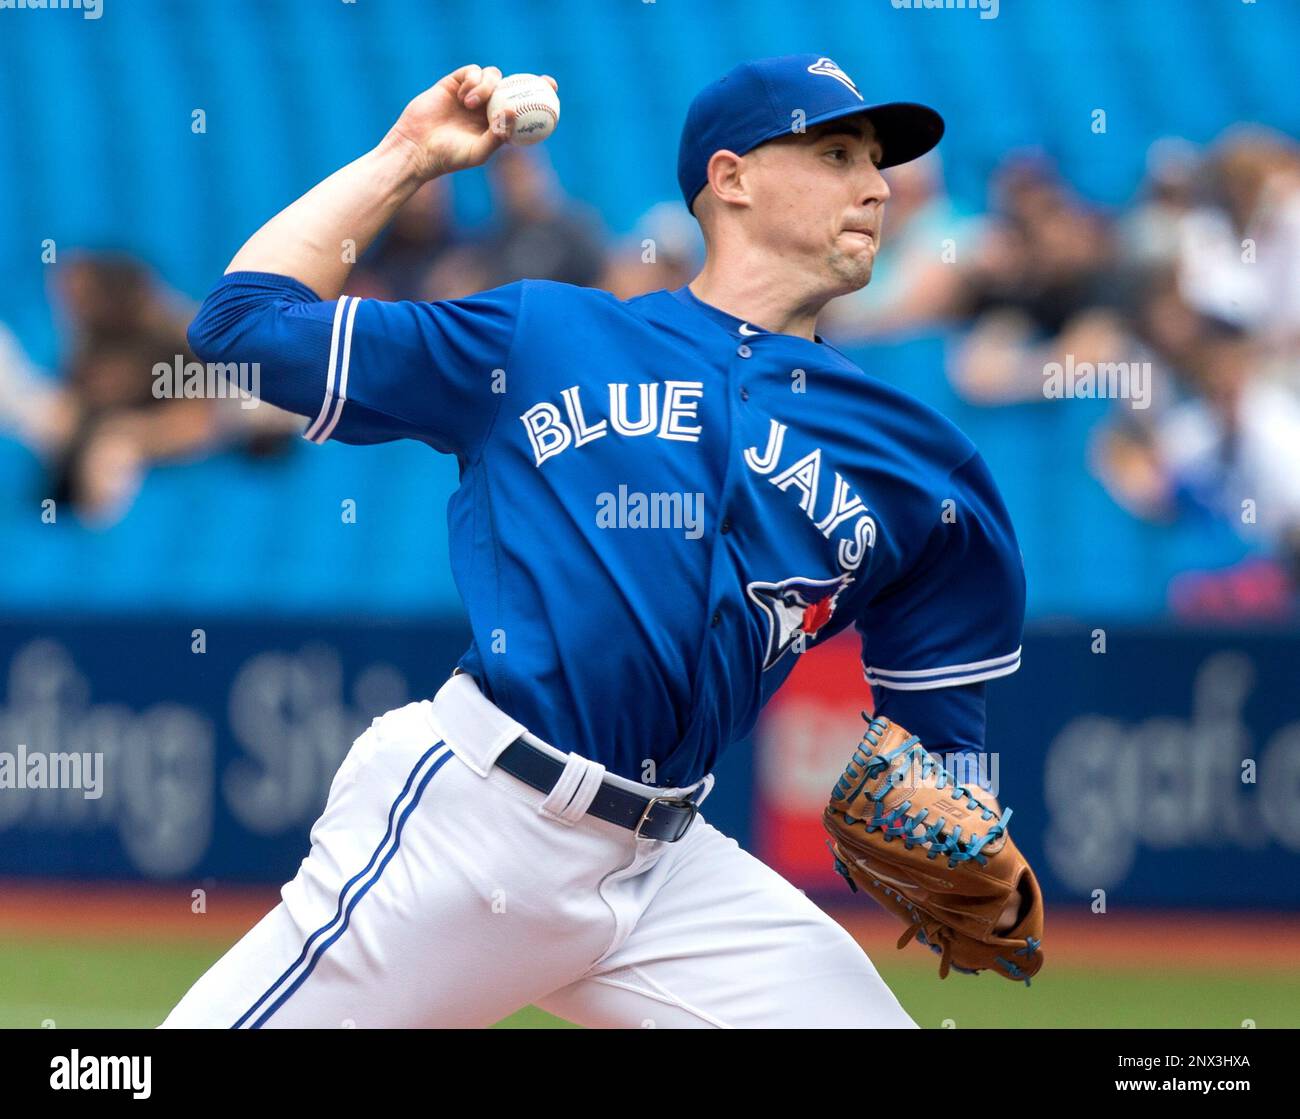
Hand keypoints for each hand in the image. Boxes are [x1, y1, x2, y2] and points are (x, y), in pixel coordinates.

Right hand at [386, 64, 558, 180]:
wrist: (417, 148)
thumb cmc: (449, 157)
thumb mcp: (478, 152)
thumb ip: (498, 136)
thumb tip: (513, 112)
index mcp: (497, 125)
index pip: (522, 107)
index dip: (538, 96)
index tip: (553, 89)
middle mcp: (487, 108)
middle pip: (512, 87)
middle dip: (529, 80)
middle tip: (543, 80)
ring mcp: (472, 95)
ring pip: (493, 76)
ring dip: (486, 86)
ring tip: (470, 104)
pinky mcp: (454, 83)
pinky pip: (472, 72)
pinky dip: (472, 81)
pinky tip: (463, 97)